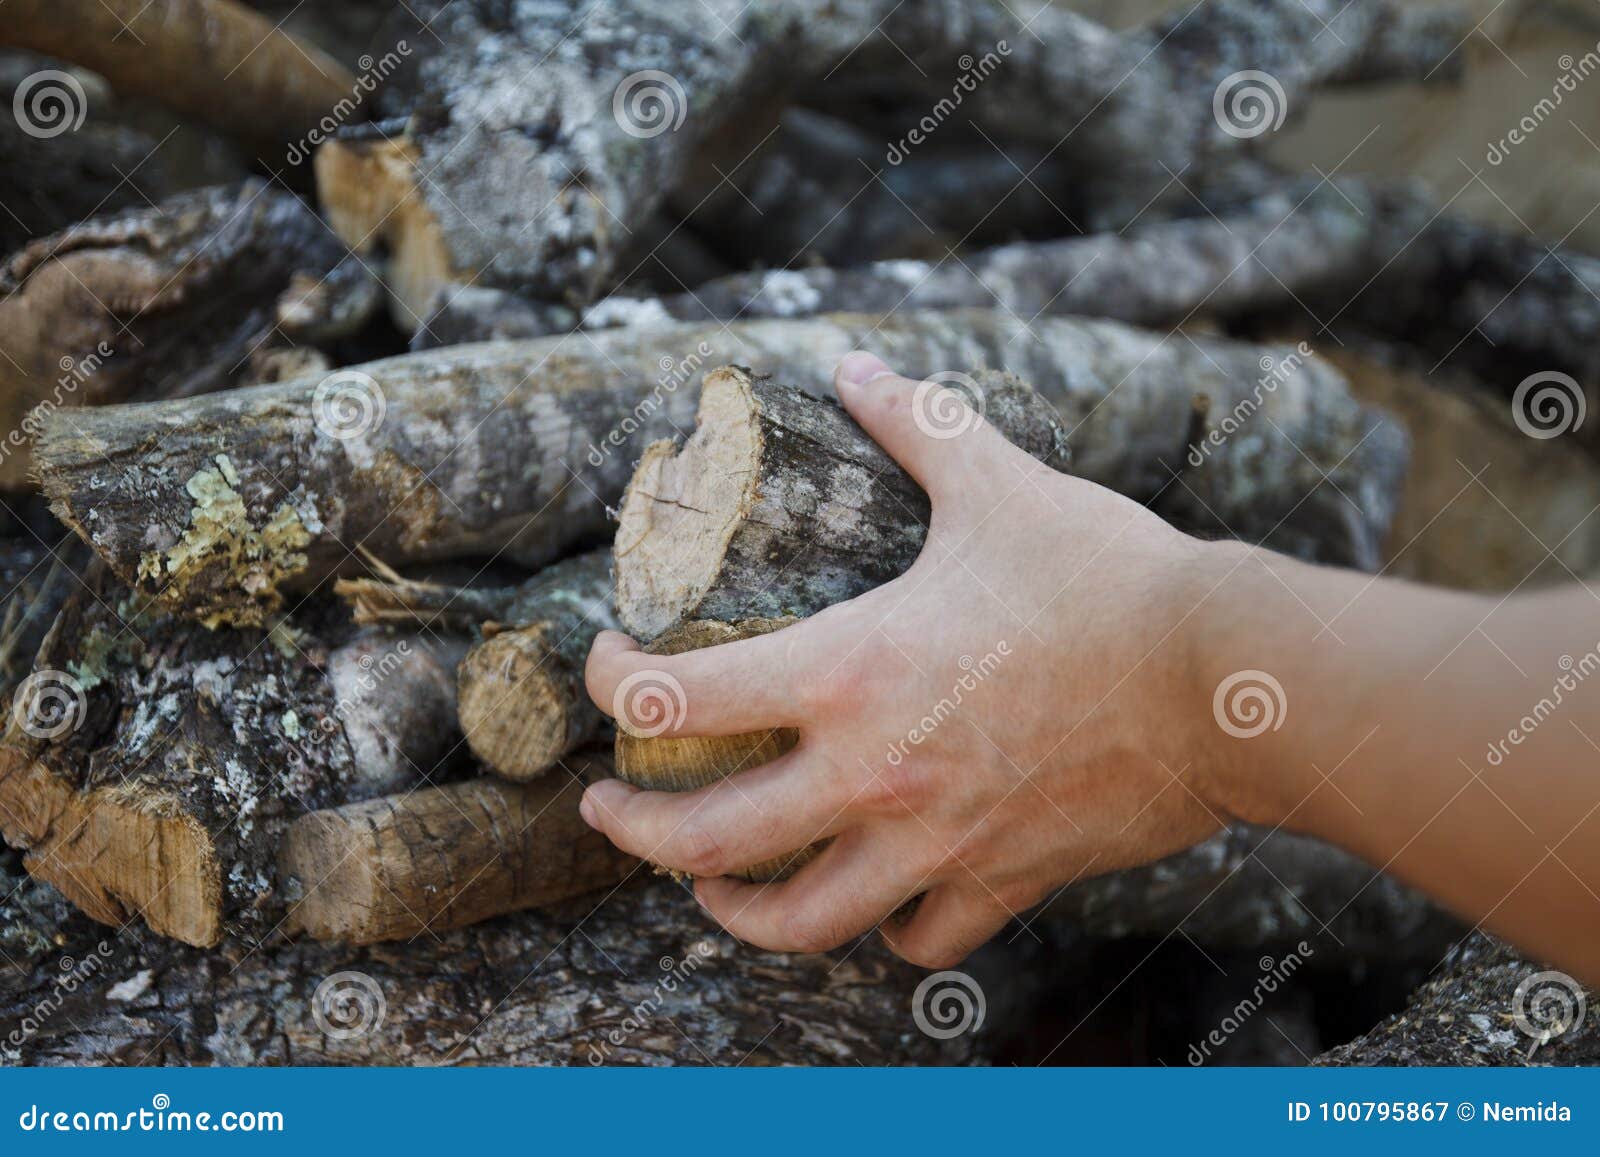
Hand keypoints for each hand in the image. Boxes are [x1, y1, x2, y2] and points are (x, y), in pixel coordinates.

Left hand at [581, 351, 1237, 967]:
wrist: (1223, 677)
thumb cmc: (1105, 575)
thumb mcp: (998, 482)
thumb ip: (916, 420)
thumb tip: (855, 365)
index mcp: (848, 672)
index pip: (675, 694)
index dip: (609, 682)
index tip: (599, 669)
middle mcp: (872, 775)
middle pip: (704, 840)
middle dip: (633, 829)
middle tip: (606, 806)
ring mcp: (934, 843)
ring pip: (798, 921)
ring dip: (732, 911)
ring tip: (705, 889)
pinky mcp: (1001, 881)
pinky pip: (918, 939)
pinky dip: (880, 929)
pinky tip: (870, 902)